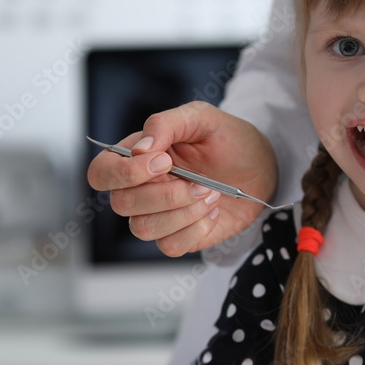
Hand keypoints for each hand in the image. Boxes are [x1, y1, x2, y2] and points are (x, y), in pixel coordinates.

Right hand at [87, 101, 276, 256]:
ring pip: (143, 228)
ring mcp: (159, 215)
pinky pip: (169, 246)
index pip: (101, 172)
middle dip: (165, 195)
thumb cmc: (229, 139)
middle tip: (202, 182)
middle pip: (122, 204)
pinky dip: (196, 230)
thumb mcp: (202, 117)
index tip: (165, 162)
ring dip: (183, 212)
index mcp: (138, 156)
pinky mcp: (179, 236)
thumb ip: (167, 123)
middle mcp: (141, 188)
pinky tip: (213, 212)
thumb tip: (140, 149)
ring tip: (211, 194)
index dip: (124, 173)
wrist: (263, 166)